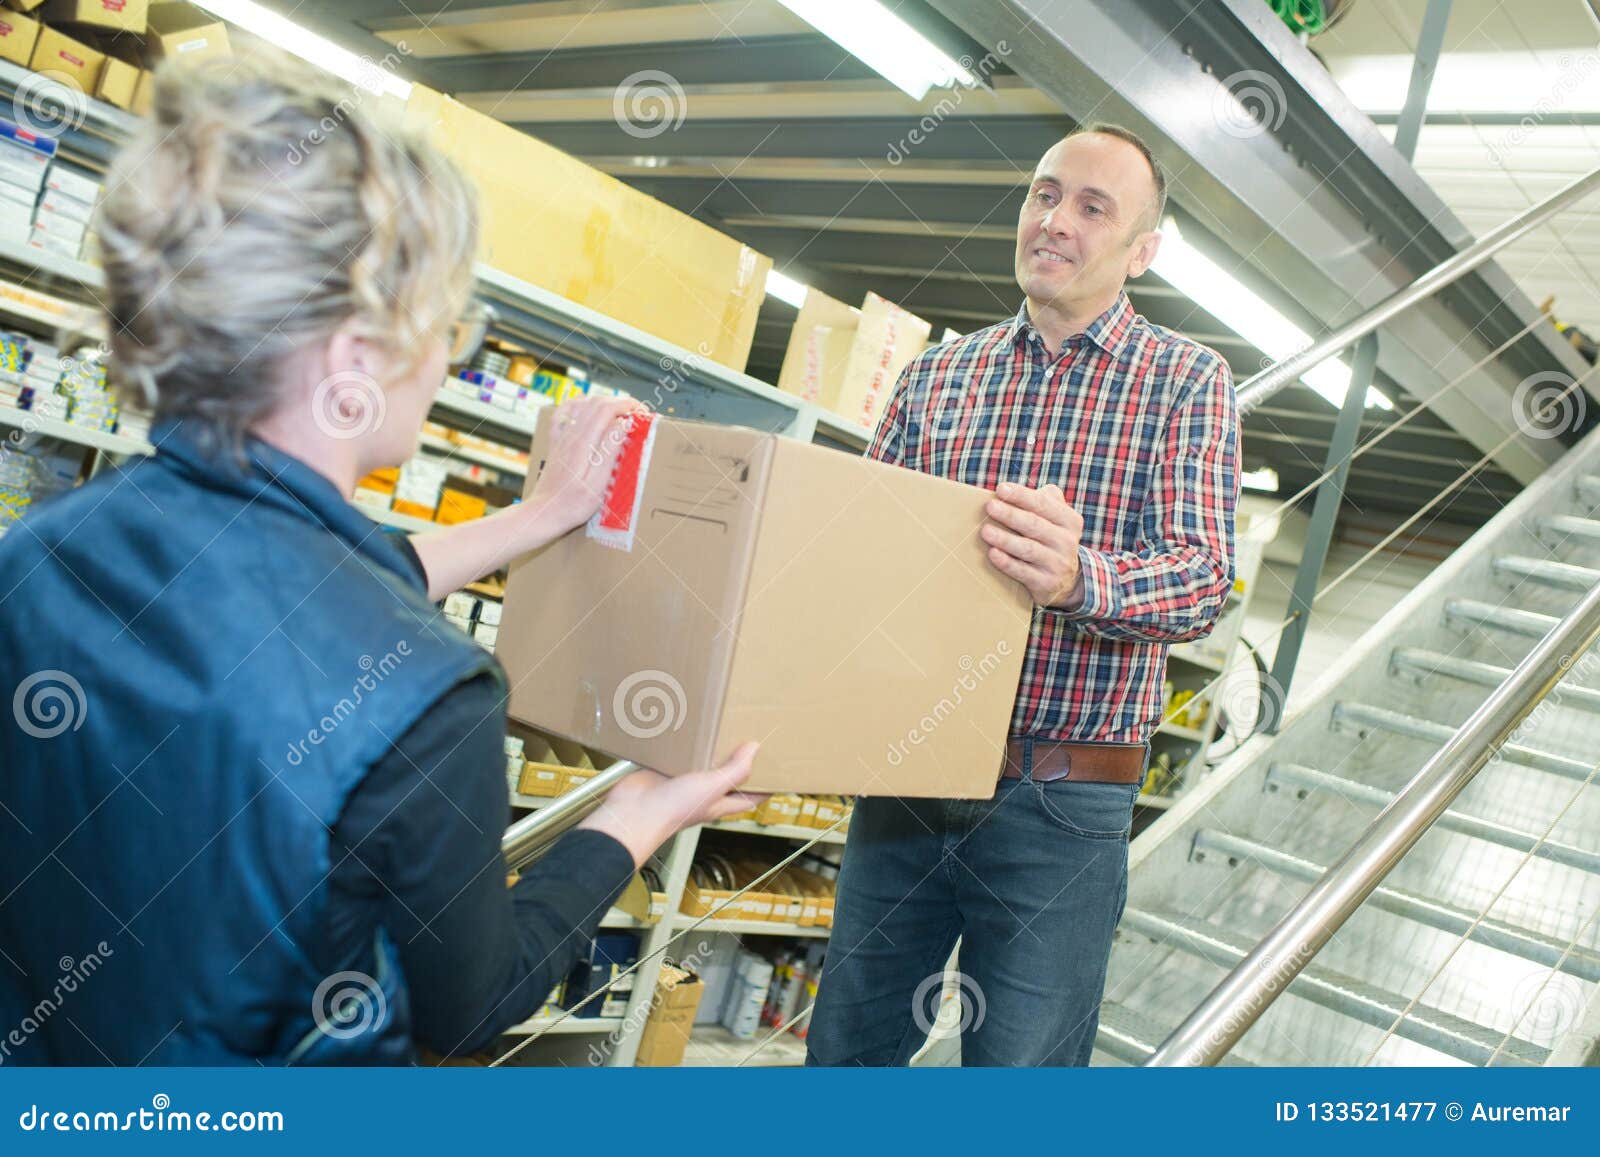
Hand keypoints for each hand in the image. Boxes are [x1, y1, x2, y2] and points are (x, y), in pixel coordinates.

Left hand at [527, 396, 646, 536]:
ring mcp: (561, 438)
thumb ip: (610, 452)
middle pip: (596, 402)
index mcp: (583, 443)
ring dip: (602, 402)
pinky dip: (577, 406)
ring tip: (618, 412)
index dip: (627, 405)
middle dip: (619, 402)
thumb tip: (623, 425)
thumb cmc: (572, 505)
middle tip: (636, 412)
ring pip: (581, 404)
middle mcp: (570, 435)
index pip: (606, 409)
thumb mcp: (598, 483)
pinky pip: (563, 414)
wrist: (544, 513)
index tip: (642, 412)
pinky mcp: (556, 444)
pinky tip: (584, 409)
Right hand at [578, 742, 762, 867]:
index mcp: (719, 802)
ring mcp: (684, 781)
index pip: (749, 796)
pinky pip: (680, 755)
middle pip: (728, 776)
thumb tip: (755, 751)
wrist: (633, 812)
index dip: (764, 786)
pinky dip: (686, 743)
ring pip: (704, 762)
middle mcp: (704, 792)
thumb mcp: (711, 788)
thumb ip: (735, 771)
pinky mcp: (666, 770)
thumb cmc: (673, 809)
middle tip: (751, 735)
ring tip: (724, 724)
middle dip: (739, 759)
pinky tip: (691, 726)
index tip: (776, 769)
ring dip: (712, 747)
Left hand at [980, 482, 1085, 606]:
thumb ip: (1044, 499)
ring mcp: (1057, 563)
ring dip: (1005, 539)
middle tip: (990, 506)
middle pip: (1034, 525)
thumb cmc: (1050, 539)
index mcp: (1069, 520)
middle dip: (1010, 514)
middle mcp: (1066, 541)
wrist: (1067, 581)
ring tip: (985, 530)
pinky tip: (992, 553)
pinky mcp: (1046, 583)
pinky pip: (1023, 572)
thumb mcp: (1057, 518)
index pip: (1043, 504)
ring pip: (1028, 549)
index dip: (1021, 495)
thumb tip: (1012, 489)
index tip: (1000, 489)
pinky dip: (1006, 562)